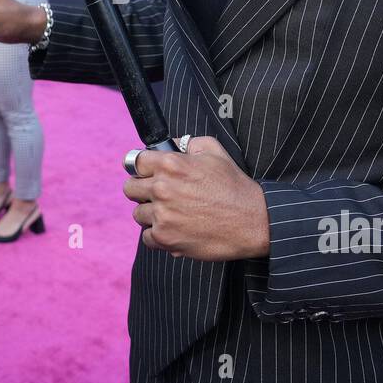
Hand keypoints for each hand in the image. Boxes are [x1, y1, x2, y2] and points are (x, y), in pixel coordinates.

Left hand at [123, 135, 269, 260]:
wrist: (252, 222)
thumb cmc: (234, 186)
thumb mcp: (214, 151)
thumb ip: (188, 143)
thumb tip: (171, 145)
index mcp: (170, 164)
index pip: (135, 162)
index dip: (142, 168)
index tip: (145, 174)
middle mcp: (162, 188)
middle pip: (129, 188)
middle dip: (142, 190)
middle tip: (159, 195)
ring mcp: (162, 215)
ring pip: (138, 214)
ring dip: (151, 214)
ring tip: (172, 214)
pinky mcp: (165, 238)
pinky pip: (147, 237)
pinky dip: (158, 236)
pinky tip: (175, 230)